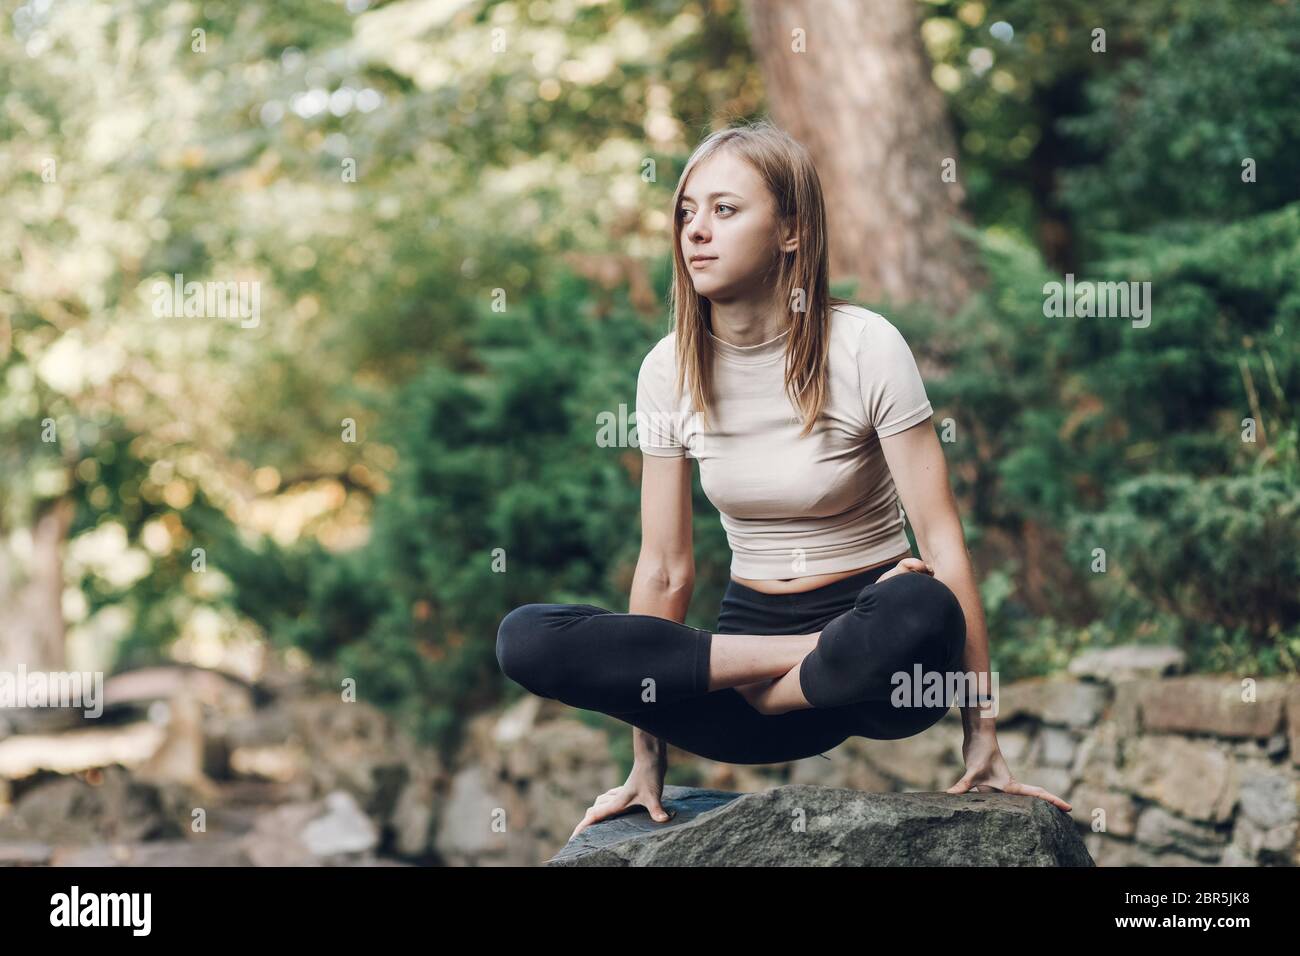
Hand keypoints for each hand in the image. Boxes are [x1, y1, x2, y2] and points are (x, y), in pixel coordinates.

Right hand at [569, 762, 675, 839]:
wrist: (650, 757)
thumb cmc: (649, 774)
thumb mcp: (653, 795)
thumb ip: (656, 810)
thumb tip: (664, 820)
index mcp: (617, 802)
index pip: (594, 816)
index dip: (582, 827)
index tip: (573, 838)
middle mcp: (616, 798)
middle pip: (595, 811)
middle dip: (587, 823)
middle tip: (581, 836)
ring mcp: (621, 793)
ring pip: (602, 803)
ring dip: (597, 813)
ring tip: (594, 825)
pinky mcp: (628, 790)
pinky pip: (612, 799)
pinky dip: (608, 805)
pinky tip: (616, 809)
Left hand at [945, 730, 1072, 811]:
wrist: (977, 736)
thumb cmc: (979, 751)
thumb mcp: (971, 771)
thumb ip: (962, 785)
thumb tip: (950, 795)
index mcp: (1010, 785)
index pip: (1036, 794)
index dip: (1053, 801)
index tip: (1069, 807)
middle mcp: (1008, 786)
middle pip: (1033, 798)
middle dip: (1048, 806)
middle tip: (1066, 815)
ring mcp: (1000, 785)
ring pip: (1017, 800)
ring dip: (1029, 807)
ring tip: (1042, 820)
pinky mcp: (989, 782)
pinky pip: (997, 798)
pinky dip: (998, 805)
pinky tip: (994, 813)